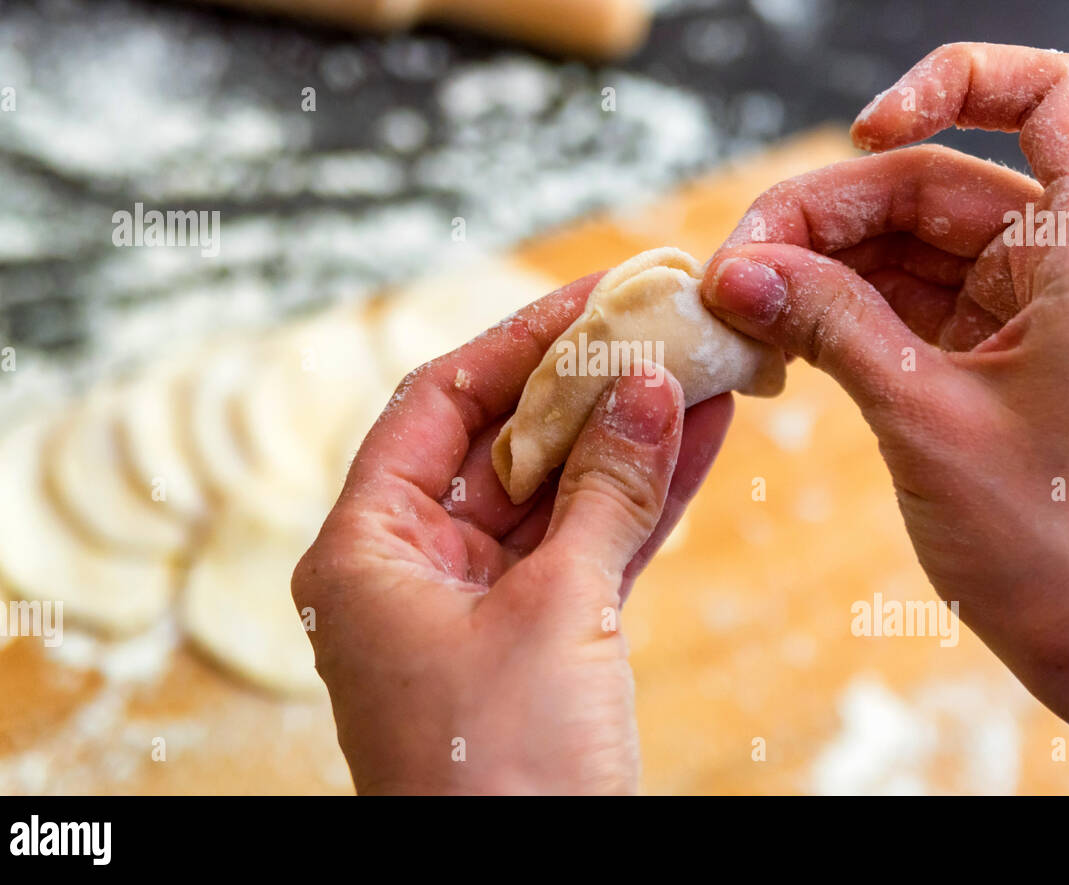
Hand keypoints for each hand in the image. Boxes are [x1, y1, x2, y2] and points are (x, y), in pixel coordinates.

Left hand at [292, 275, 732, 793]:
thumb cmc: (498, 773)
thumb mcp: (557, 615)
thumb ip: (604, 493)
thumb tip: (647, 386)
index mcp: (367, 551)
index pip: (435, 405)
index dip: (515, 343)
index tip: (593, 296)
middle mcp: (413, 569)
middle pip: (501, 443)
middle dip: (587, 386)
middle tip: (660, 324)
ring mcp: (477, 606)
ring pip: (558, 493)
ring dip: (628, 437)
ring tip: (701, 369)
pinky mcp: (538, 642)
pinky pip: (589, 547)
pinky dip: (642, 501)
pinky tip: (701, 443)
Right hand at [701, 42, 1068, 790]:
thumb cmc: (1053, 543)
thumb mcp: (923, 418)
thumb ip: (828, 326)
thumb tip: (734, 270)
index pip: (1049, 96)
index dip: (952, 85)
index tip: (862, 135)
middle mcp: (1065, 264)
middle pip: (932, 182)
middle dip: (822, 215)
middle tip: (729, 270)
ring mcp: (1026, 311)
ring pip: (904, 245)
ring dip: (815, 269)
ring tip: (734, 309)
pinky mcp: (991, 357)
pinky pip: (903, 303)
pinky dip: (837, 313)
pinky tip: (774, 338)